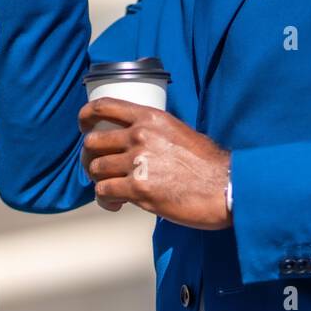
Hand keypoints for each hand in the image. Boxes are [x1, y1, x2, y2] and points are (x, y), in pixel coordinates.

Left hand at [78, 97, 231, 229]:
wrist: (226, 188)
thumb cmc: (208, 165)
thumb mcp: (180, 132)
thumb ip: (155, 133)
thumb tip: (137, 141)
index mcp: (150, 117)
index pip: (104, 106)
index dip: (86, 116)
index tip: (84, 126)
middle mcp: (140, 135)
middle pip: (92, 141)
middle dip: (90, 156)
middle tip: (98, 168)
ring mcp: (137, 162)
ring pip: (95, 168)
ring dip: (99, 181)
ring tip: (112, 191)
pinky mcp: (138, 189)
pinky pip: (103, 192)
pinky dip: (106, 200)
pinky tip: (116, 204)